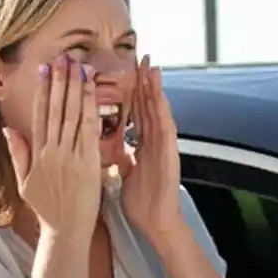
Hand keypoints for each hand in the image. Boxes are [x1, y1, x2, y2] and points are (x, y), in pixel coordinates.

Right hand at [2, 55, 101, 237]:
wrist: (66, 231)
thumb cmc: (48, 209)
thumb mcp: (25, 182)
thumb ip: (18, 154)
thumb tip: (8, 129)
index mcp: (38, 154)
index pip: (41, 114)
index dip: (43, 90)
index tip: (45, 69)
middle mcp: (52, 151)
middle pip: (57, 109)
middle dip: (60, 82)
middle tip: (63, 58)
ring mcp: (70, 156)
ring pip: (73, 115)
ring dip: (76, 89)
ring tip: (79, 67)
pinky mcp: (87, 163)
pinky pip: (89, 131)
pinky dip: (91, 109)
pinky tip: (93, 92)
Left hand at [120, 54, 182, 235]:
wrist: (155, 222)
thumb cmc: (140, 202)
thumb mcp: (125, 173)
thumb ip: (120, 157)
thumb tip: (108, 149)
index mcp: (144, 145)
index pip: (138, 112)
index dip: (134, 91)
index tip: (130, 71)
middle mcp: (155, 141)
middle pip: (149, 105)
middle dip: (146, 81)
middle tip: (142, 56)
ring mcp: (164, 146)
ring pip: (159, 111)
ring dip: (156, 89)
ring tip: (152, 66)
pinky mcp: (169, 154)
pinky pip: (165, 128)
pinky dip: (162, 110)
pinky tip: (159, 95)